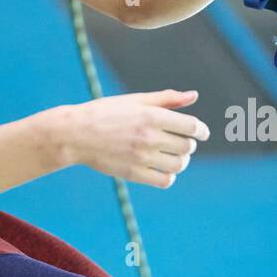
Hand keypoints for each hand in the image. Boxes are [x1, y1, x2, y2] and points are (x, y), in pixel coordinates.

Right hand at [69, 89, 208, 189]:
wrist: (75, 134)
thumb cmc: (105, 112)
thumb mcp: (135, 100)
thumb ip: (166, 99)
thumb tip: (194, 96)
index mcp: (151, 116)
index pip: (192, 126)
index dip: (201, 130)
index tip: (200, 132)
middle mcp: (149, 137)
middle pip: (187, 146)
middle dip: (188, 144)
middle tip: (179, 141)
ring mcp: (142, 157)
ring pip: (179, 165)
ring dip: (181, 160)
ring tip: (172, 155)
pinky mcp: (134, 173)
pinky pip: (165, 180)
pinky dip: (169, 175)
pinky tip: (161, 167)